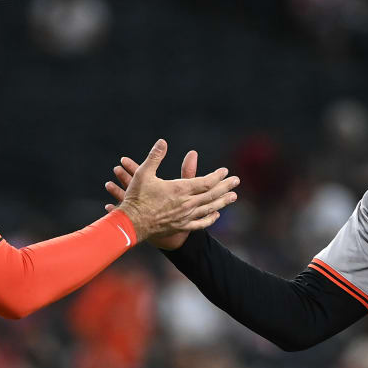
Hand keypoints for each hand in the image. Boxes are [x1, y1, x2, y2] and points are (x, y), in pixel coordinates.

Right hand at [103, 140, 237, 242]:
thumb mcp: (143, 173)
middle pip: (212, 195)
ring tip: (233, 197)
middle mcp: (186, 204)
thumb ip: (155, 157)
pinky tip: (216, 215)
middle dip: (225, 187)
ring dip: (223, 202)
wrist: (131, 224)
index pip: (205, 182)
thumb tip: (162, 141)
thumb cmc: (136, 197)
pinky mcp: (181, 226)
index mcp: (179, 189)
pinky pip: (200, 223)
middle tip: (236, 181)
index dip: (217, 176)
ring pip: (209, 209)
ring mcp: (185, 217)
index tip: (224, 171)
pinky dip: (210, 219)